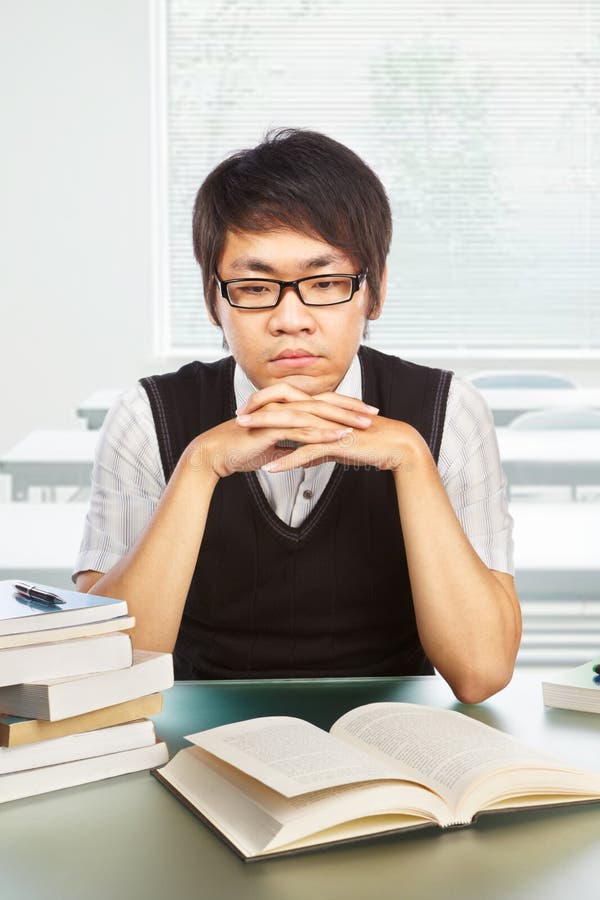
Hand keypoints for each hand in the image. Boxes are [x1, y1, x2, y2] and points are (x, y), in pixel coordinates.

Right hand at [185, 383, 379, 477]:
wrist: (216, 453)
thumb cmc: (242, 448)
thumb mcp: (273, 444)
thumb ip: (291, 443)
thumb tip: (307, 451)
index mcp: (285, 405)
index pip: (321, 402)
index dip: (345, 406)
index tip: (366, 412)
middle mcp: (283, 405)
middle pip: (323, 402)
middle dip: (351, 408)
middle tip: (374, 414)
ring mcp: (276, 414)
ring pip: (315, 414)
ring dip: (340, 420)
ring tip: (362, 426)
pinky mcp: (270, 428)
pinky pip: (300, 430)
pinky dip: (320, 433)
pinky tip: (337, 438)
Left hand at [234, 383, 427, 472]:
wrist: (395, 446)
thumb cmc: (369, 442)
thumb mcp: (338, 443)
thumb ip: (318, 446)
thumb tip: (303, 456)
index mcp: (323, 408)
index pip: (289, 399)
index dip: (266, 402)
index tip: (247, 409)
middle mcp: (323, 412)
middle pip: (285, 406)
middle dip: (258, 410)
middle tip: (237, 415)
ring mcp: (329, 427)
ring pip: (291, 425)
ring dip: (266, 430)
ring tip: (244, 435)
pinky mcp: (336, 443)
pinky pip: (306, 452)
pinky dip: (287, 460)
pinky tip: (270, 468)